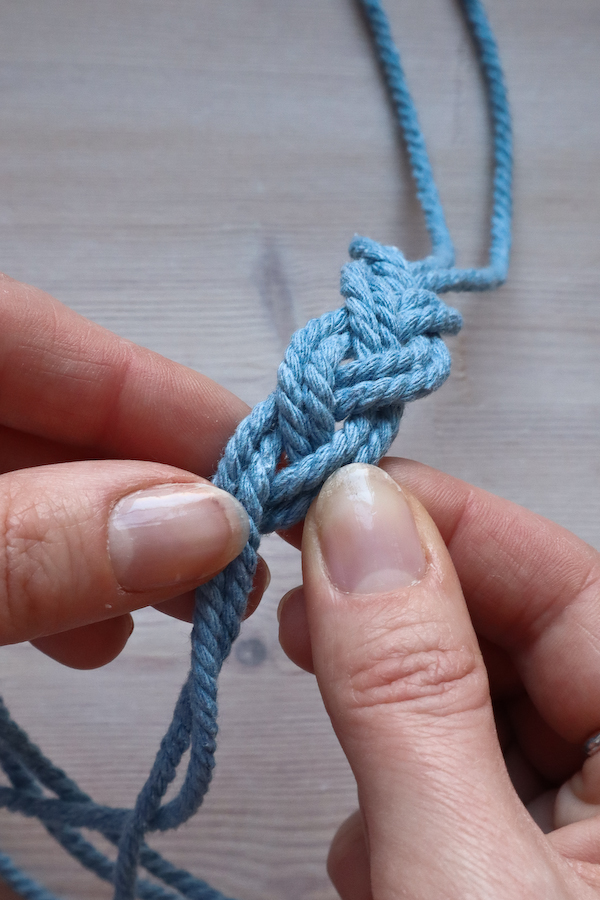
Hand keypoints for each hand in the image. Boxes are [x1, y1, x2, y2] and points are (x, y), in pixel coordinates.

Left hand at [0, 275, 264, 668]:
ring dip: (112, 545)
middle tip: (237, 553)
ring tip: (188, 609)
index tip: (257, 457)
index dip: (152, 387)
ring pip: (24, 483)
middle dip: (148, 482)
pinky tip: (92, 633)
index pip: (29, 330)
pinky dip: (49, 579)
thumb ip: (34, 545)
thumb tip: (206, 523)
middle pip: (41, 412)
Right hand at [278, 459, 599, 898]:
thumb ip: (408, 691)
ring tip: (326, 722)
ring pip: (482, 720)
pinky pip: (468, 797)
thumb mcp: (459, 869)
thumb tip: (356, 512)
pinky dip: (404, 802)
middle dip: (404, 620)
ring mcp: (588, 847)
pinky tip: (371, 855)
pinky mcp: (529, 886)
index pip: (572, 591)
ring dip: (393, 719)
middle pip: (521, 649)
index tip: (339, 498)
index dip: (454, 525)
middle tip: (304, 602)